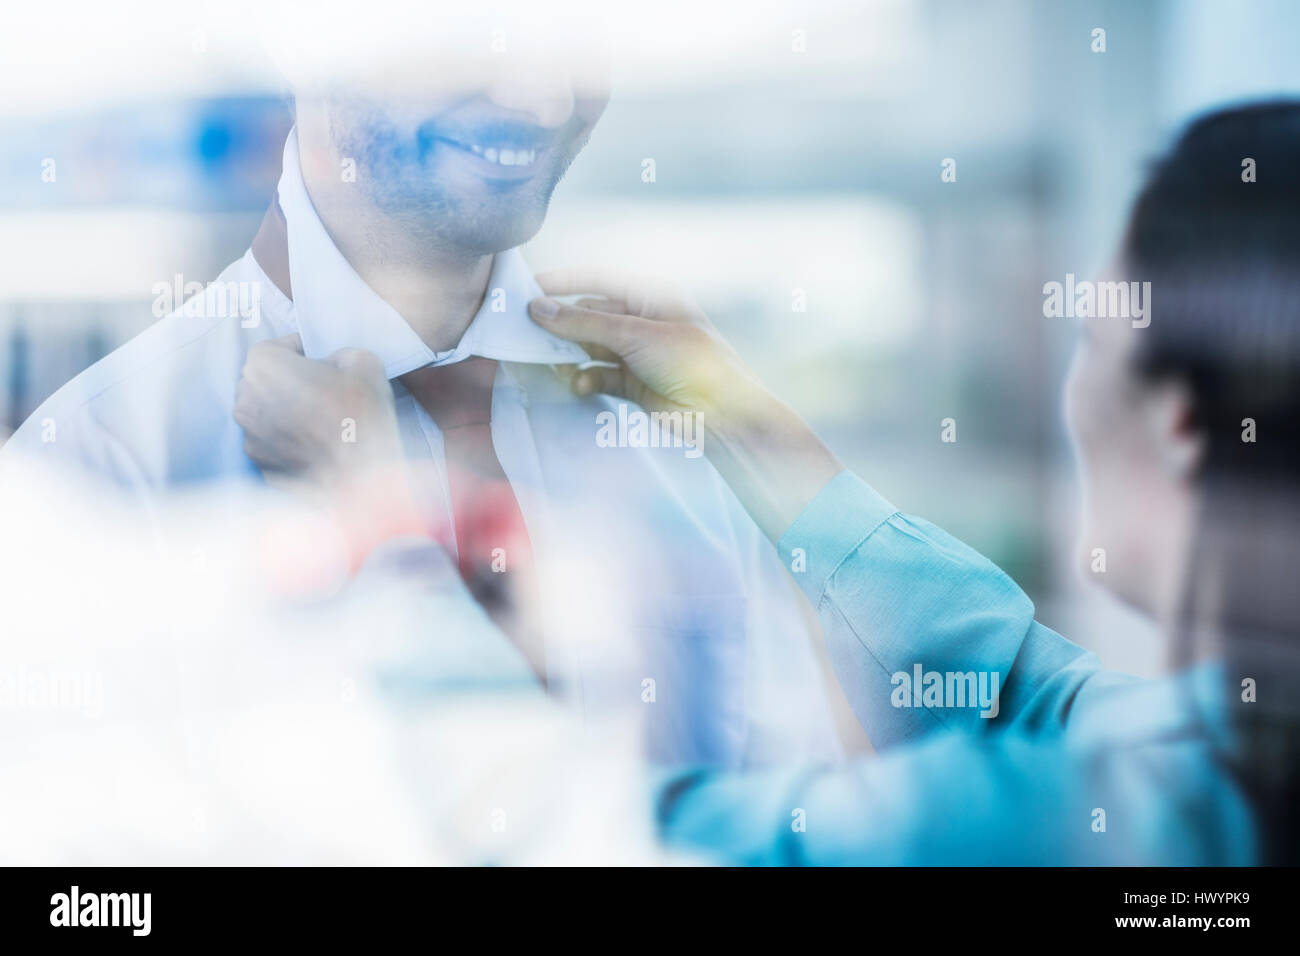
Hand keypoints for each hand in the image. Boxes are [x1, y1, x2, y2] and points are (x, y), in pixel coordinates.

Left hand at [234, 335, 425, 564]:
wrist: (362, 475)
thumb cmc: (360, 414)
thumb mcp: (363, 361)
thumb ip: (338, 354)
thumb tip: (333, 365)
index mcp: (264, 365)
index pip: (276, 347)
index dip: (301, 351)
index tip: (321, 361)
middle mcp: (245, 398)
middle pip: (266, 381)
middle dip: (289, 382)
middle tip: (324, 391)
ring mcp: (249, 436)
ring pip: (267, 413)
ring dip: (287, 412)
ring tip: (321, 421)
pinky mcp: (259, 464)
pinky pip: (272, 443)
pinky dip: (288, 441)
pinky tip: (316, 445)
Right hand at [527, 270, 759, 428]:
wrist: (720, 415)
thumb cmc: (691, 362)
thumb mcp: (635, 335)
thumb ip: (584, 322)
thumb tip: (538, 308)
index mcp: (651, 296)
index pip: (600, 280)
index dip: (564, 282)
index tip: (530, 288)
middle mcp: (642, 320)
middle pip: (590, 315)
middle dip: (562, 325)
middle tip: (527, 331)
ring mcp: (636, 353)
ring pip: (590, 347)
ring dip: (571, 356)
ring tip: (551, 362)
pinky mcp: (631, 383)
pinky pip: (597, 375)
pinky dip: (586, 379)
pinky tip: (579, 385)